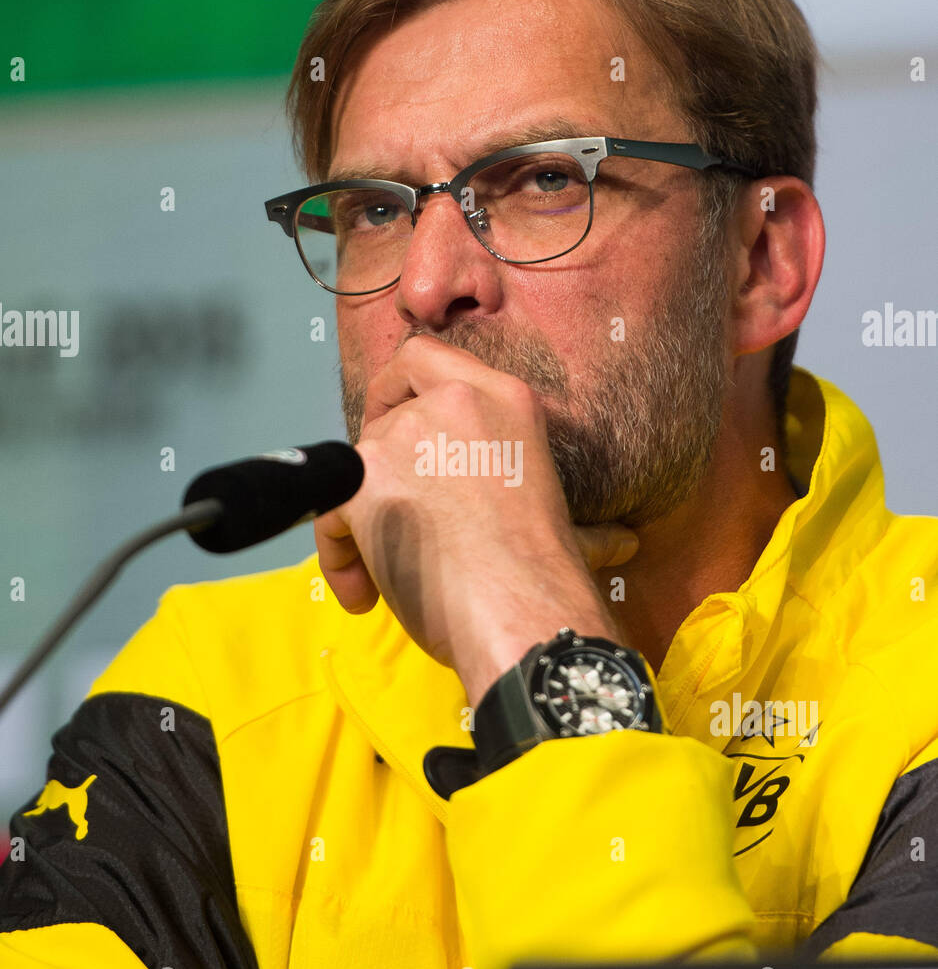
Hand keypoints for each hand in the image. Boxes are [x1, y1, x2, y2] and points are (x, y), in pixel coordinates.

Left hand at [315, 336, 638, 704]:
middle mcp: (451, 401)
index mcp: (504, 397)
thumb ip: (556, 509)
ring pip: (355, 467)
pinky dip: (339, 554)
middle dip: (382, 473)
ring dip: (362, 521)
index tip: (392, 421)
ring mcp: (405, 436)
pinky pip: (330, 512)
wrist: (522, 611)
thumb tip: (621, 544)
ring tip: (387, 577)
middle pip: (384, 420)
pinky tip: (364, 595)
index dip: (395, 388)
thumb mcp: (560, 515)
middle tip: (398, 520)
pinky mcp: (366, 479)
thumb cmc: (546, 578)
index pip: (424, 357)